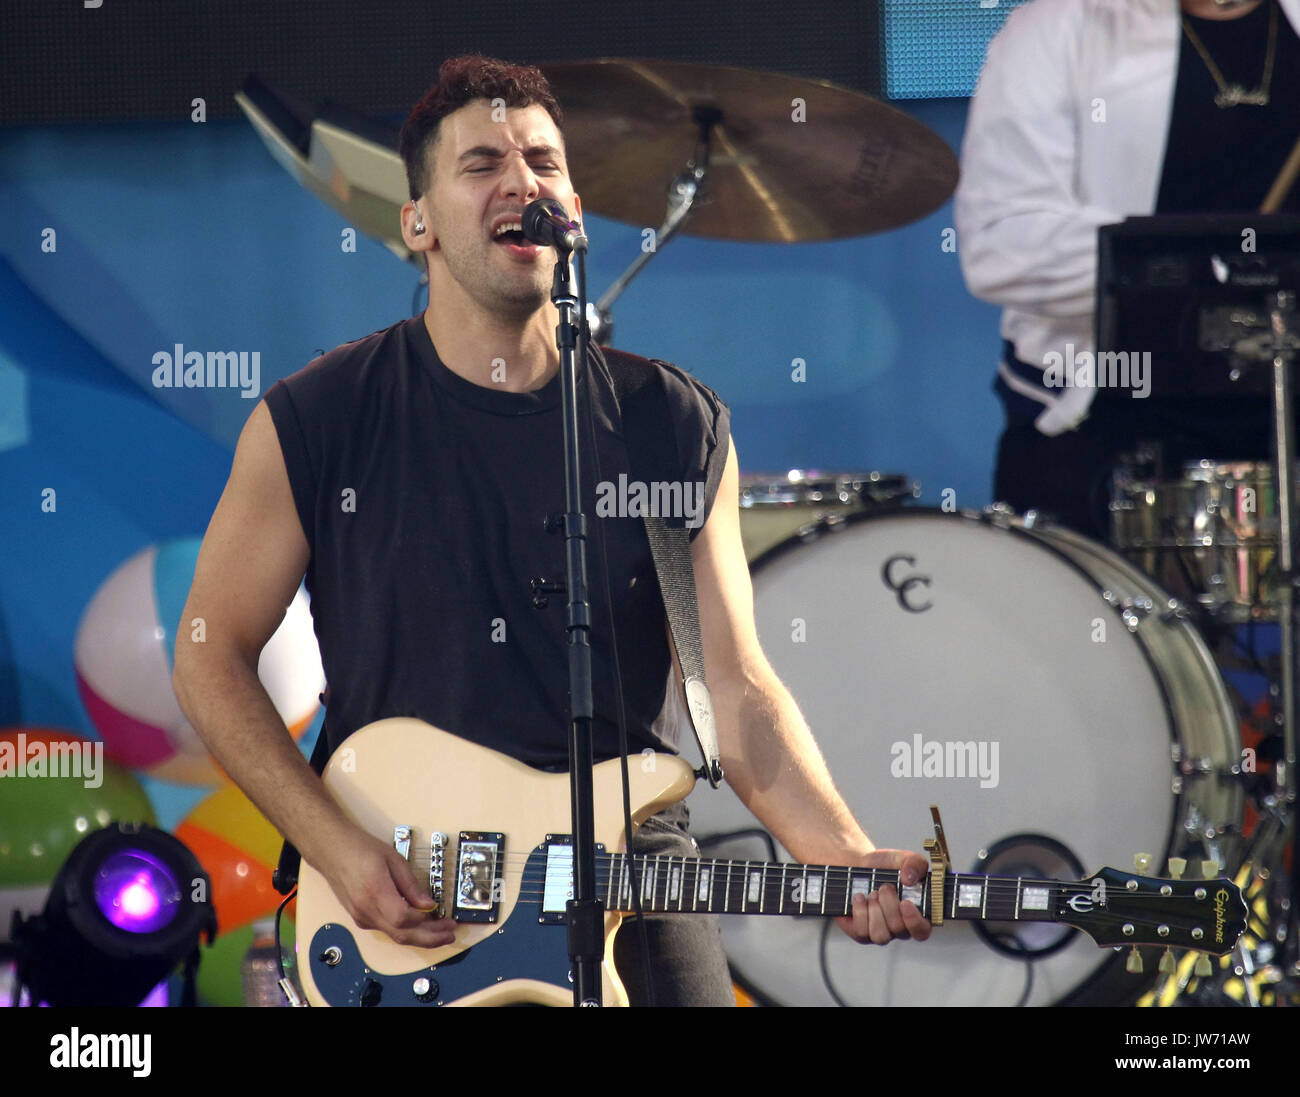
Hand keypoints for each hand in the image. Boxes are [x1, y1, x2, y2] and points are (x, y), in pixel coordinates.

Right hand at [315, 825, 457, 948]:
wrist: (332, 850)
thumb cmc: (360, 849)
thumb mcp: (393, 859)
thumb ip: (411, 884)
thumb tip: (428, 904)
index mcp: (375, 892)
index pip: (404, 919)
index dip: (426, 921)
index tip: (442, 915)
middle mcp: (366, 910)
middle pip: (401, 935)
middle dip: (429, 939)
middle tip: (449, 934)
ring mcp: (361, 917)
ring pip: (395, 935)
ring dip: (419, 936)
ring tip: (440, 931)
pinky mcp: (361, 918)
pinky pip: (387, 930)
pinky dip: (405, 930)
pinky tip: (419, 924)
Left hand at [835, 848, 931, 944]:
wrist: (858, 866)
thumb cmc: (884, 866)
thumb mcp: (903, 858)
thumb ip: (915, 864)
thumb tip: (909, 879)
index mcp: (917, 914)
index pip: (922, 931)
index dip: (915, 921)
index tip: (905, 903)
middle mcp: (900, 928)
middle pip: (899, 930)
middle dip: (889, 905)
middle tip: (884, 887)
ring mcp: (881, 933)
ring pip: (881, 936)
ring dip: (875, 910)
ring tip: (873, 893)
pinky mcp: (861, 933)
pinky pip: (862, 932)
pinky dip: (860, 911)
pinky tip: (860, 897)